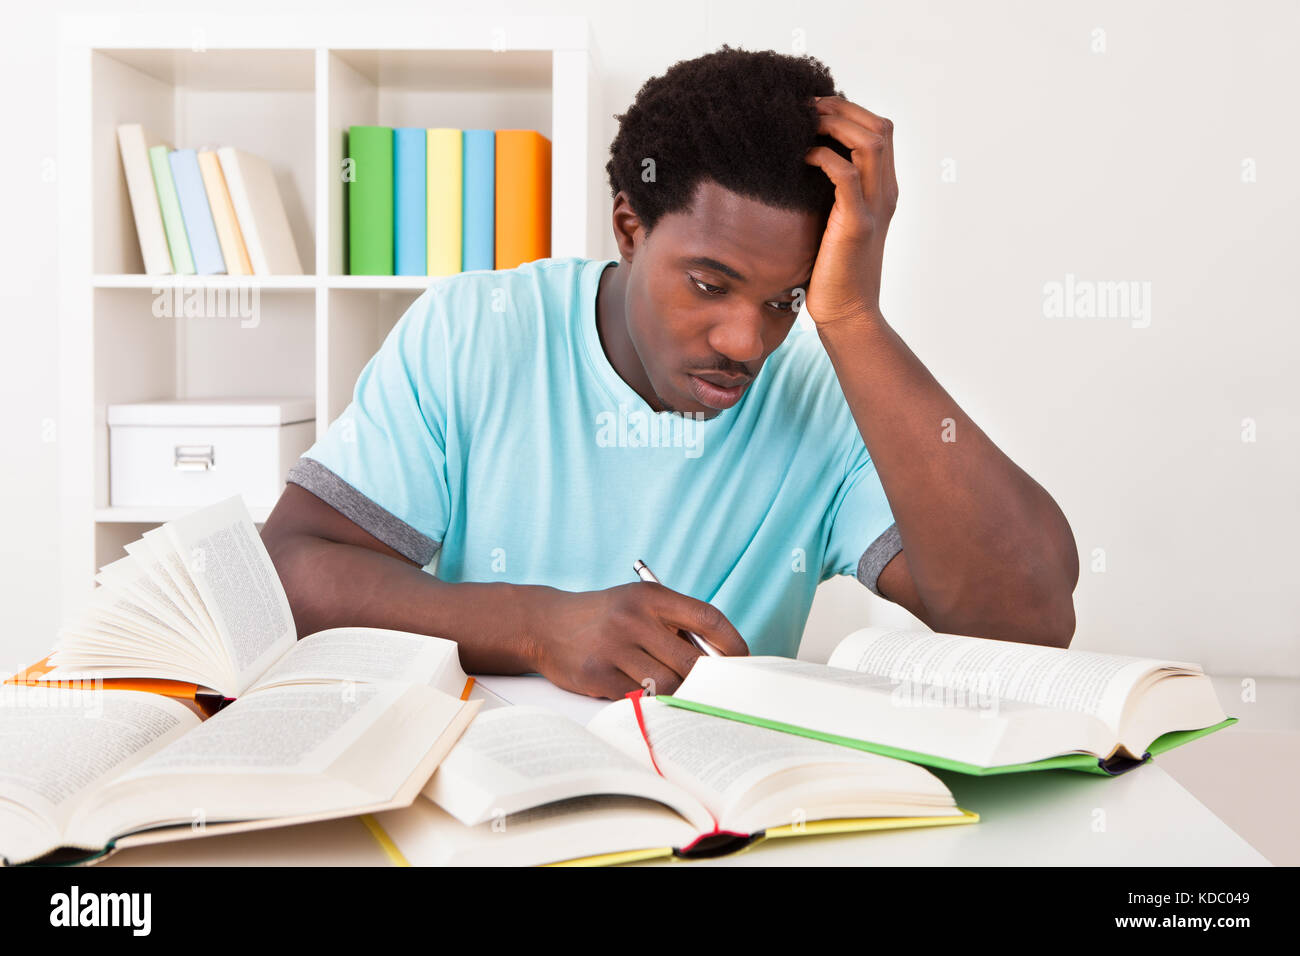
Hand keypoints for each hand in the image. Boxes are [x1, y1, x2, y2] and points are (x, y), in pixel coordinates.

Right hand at [525, 583, 748, 699]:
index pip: (708, 618)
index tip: (743, 663)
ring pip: (669, 684)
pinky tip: (642, 691)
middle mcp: (634, 619)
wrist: (545, 624)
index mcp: (651, 596)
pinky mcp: (597, 674)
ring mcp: (614, 647)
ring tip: (674, 690)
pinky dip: (648, 699)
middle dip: (706, 680)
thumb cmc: (605, 616)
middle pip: (692, 662)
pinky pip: (639, 697)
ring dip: (677, 693)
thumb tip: (721, 662)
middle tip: (714, 690)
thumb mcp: (639, 603)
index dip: (733, 644)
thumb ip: (676, 624)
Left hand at [802, 95, 898, 327]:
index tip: (815, 110)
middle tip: (806, 108)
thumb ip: (830, 194)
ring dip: (835, 125)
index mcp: (882, 191)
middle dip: (841, 109)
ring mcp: (873, 208)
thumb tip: (801, 166)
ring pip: (869, 142)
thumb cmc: (833, 272)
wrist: (847, 314)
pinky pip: (846, 175)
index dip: (850, 112)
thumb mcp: (835, 222)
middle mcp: (884, 193)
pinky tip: (801, 158)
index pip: (880, 131)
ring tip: (804, 125)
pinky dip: (823, 157)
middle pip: (880, 127)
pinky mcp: (856, 225)